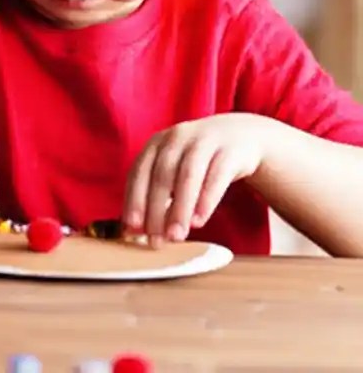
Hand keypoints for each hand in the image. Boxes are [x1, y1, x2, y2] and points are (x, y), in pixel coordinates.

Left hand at [123, 113, 270, 243]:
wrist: (243, 135)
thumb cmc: (199, 160)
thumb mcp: (175, 169)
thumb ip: (157, 194)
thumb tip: (136, 230)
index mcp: (156, 143)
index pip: (139, 172)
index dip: (134, 199)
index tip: (132, 227)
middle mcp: (177, 138)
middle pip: (162, 176)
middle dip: (156, 211)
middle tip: (155, 240)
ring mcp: (204, 141)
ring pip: (188, 177)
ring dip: (179, 209)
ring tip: (176, 236)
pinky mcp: (230, 151)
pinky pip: (217, 177)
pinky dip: (206, 200)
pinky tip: (199, 221)